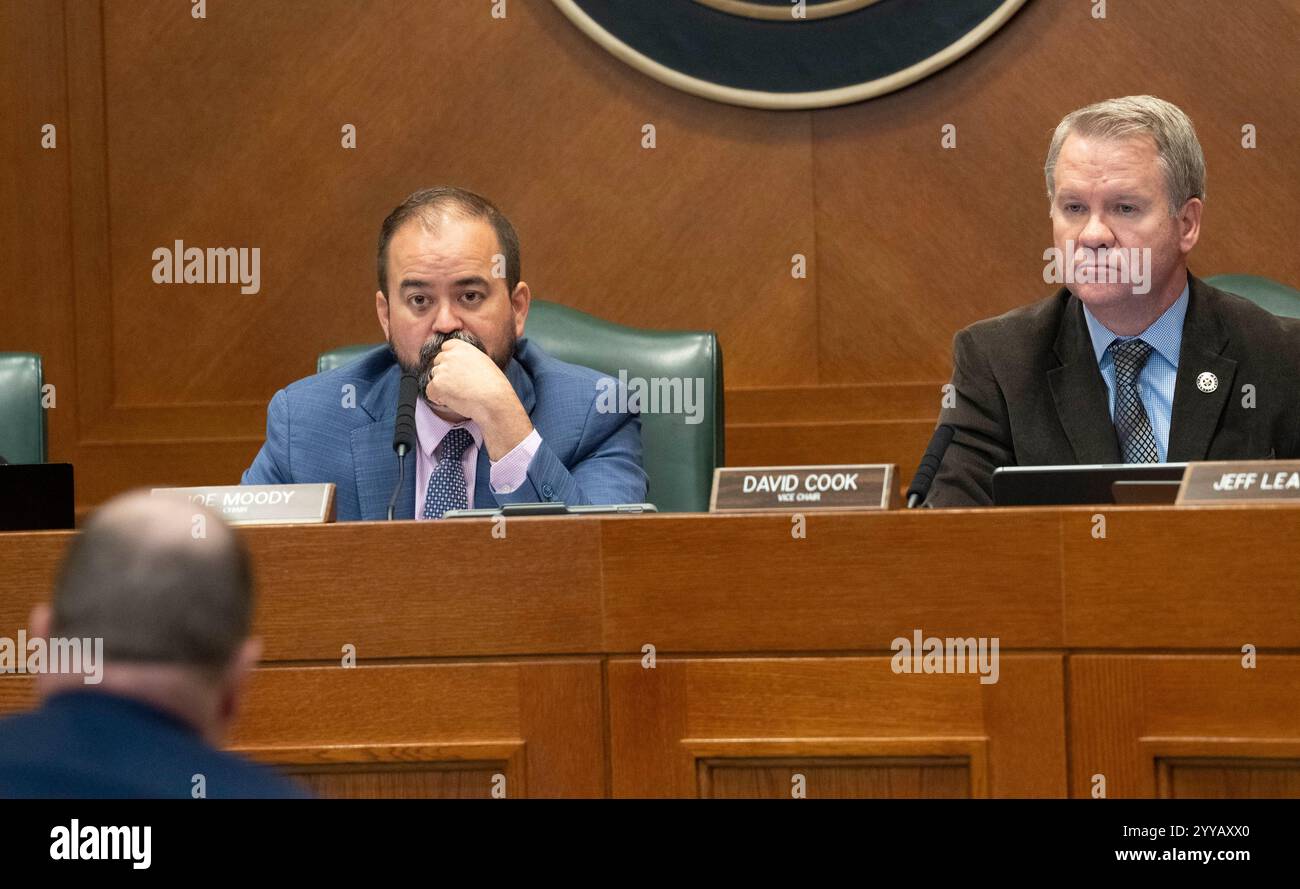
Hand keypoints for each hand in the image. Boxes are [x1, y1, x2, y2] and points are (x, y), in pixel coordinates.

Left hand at [425, 339, 532, 458]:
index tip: (456, 372)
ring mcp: (442, 369)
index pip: (445, 348)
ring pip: (434, 378)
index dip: (449, 361)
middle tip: (460, 387)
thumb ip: (466, 360)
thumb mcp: (483, 363)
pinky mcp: (437, 384)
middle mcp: (450, 355)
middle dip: (444, 375)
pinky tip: (454, 400)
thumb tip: (457, 367)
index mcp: (462, 347)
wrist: (494, 400)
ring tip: (460, 394)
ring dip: (442, 387)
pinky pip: (430, 391)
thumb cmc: (494, 386)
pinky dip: (438, 398)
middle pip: (437, 363)